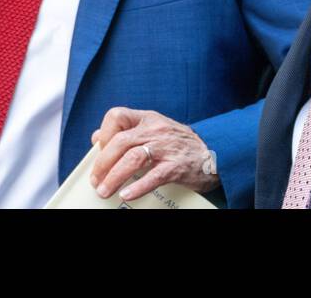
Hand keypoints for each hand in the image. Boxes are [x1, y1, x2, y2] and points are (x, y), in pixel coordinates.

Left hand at [88, 108, 219, 201]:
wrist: (214, 153)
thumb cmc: (179, 144)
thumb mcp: (154, 129)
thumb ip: (128, 131)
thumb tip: (97, 137)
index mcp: (148, 119)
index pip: (117, 116)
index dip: (104, 133)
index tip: (100, 150)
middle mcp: (156, 130)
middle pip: (121, 142)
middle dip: (103, 163)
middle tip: (96, 180)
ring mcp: (167, 147)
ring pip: (133, 159)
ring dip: (114, 177)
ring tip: (105, 191)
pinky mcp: (176, 166)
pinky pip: (153, 176)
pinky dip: (138, 187)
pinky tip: (127, 194)